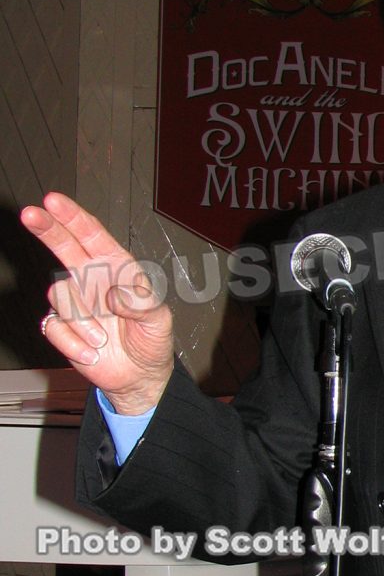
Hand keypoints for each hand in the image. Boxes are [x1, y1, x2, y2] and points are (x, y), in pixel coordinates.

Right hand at [21, 192, 173, 414]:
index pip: (93, 237)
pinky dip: (75, 344)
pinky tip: (92, 353)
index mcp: (117, 269)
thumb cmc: (151, 339)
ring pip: (60, 295)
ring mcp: (74, 302)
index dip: (74, 218)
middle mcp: (91, 279)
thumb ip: (142, 304)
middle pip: (64, 247)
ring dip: (83, 322)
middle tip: (31, 213)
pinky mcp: (61, 327)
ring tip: (105, 340)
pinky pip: (54, 327)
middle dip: (48, 229)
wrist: (138, 374)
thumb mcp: (158, 320)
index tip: (55, 201)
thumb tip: (114, 293)